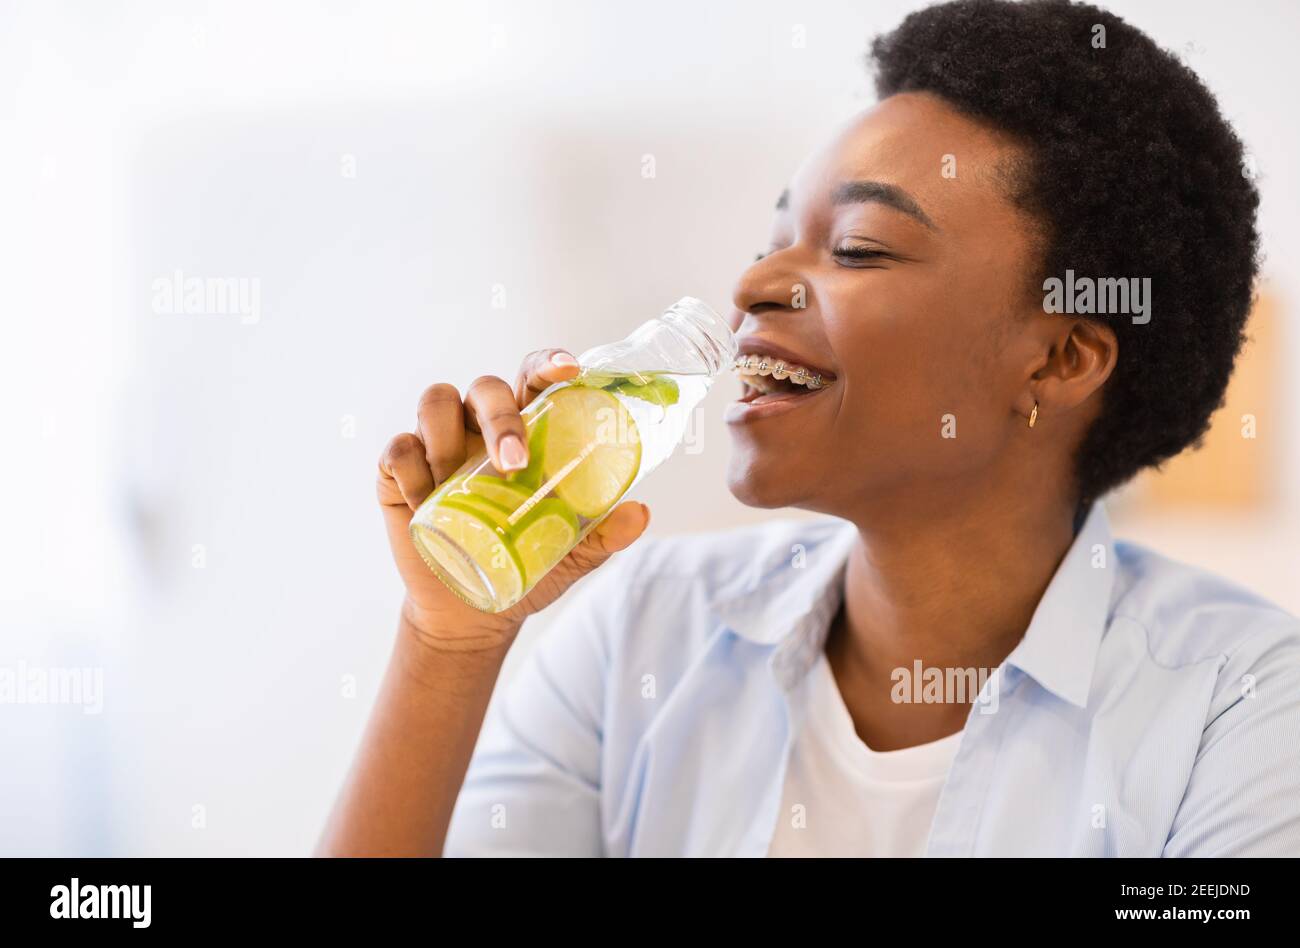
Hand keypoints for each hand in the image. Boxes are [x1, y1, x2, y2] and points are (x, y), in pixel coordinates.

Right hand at [377, 349, 650, 652]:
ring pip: (435, 403)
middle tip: (514, 463)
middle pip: (484, 387)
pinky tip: (425, 501)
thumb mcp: (573, 553)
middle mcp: (480, 427)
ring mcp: (438, 446)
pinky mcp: (399, 471)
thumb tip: (639, 513)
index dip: (547, 363)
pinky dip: (412, 471)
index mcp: (525, 430)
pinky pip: (398, 450)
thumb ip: (605, 533)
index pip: (533, 379)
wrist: (472, 611)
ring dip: (447, 438)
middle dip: (499, 417)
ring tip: (458, 483)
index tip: (568, 368)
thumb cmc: (526, 564)